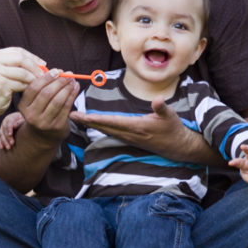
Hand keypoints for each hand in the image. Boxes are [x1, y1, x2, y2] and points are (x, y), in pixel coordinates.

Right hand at [0, 47, 45, 118]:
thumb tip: (42, 64)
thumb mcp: (5, 72)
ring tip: (38, 84)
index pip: (18, 51)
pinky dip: (27, 87)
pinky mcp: (0, 84)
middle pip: (21, 59)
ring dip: (33, 78)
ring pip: (22, 72)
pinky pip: (20, 84)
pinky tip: (29, 91)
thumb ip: (19, 65)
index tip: (43, 64)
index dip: (33, 57)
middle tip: (43, 74)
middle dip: (34, 66)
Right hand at [0, 112, 24, 149]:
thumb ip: (20, 122)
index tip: (10, 134)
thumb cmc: (24, 120)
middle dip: (7, 137)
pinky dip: (0, 142)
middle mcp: (5, 122)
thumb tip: (14, 126)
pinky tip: (2, 147)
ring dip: (4, 141)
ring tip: (8, 147)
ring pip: (1, 134)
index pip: (8, 123)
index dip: (9, 128)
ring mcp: (2, 127)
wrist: (22, 121)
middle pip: (4, 130)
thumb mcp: (24, 119)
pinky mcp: (1, 132)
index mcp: (10, 117)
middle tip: (12, 144)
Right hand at [17, 70, 78, 140]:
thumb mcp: (34, 101)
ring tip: (72, 80)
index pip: (33, 88)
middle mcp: (31, 115)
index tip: (56, 71)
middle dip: (59, 81)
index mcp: (23, 106)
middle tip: (68, 74)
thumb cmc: (40, 112)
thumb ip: (41, 87)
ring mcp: (44, 122)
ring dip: (67, 87)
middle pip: (46, 93)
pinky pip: (66, 107)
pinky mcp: (57, 126)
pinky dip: (72, 95)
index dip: (46, 78)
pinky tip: (75, 88)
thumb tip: (56, 71)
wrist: (44, 135)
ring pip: (58, 100)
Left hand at [70, 96, 197, 159]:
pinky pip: (110, 133)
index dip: (97, 119)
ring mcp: (128, 138)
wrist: (177, 147)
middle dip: (87, 121)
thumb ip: (161, 108)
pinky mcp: (129, 139)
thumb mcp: (170, 115)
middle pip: (104, 127)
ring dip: (90, 124)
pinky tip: (92, 124)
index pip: (112, 122)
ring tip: (77, 118)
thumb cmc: (173, 128)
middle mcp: (129, 133)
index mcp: (137, 126)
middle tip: (71, 115)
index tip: (83, 116)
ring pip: (105, 130)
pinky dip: (99, 127)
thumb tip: (158, 100)